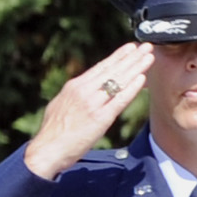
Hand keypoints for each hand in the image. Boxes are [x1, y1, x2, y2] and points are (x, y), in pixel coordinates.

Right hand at [25, 41, 155, 179]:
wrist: (47, 149)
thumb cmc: (54, 132)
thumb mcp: (62, 105)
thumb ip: (77, 95)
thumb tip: (85, 89)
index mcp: (75, 86)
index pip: (101, 67)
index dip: (118, 56)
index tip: (130, 48)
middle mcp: (84, 91)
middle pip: (112, 70)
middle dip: (131, 57)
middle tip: (146, 46)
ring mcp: (93, 103)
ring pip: (118, 81)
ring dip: (136, 68)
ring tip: (149, 57)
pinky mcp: (100, 118)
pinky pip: (119, 100)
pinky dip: (131, 88)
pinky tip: (142, 79)